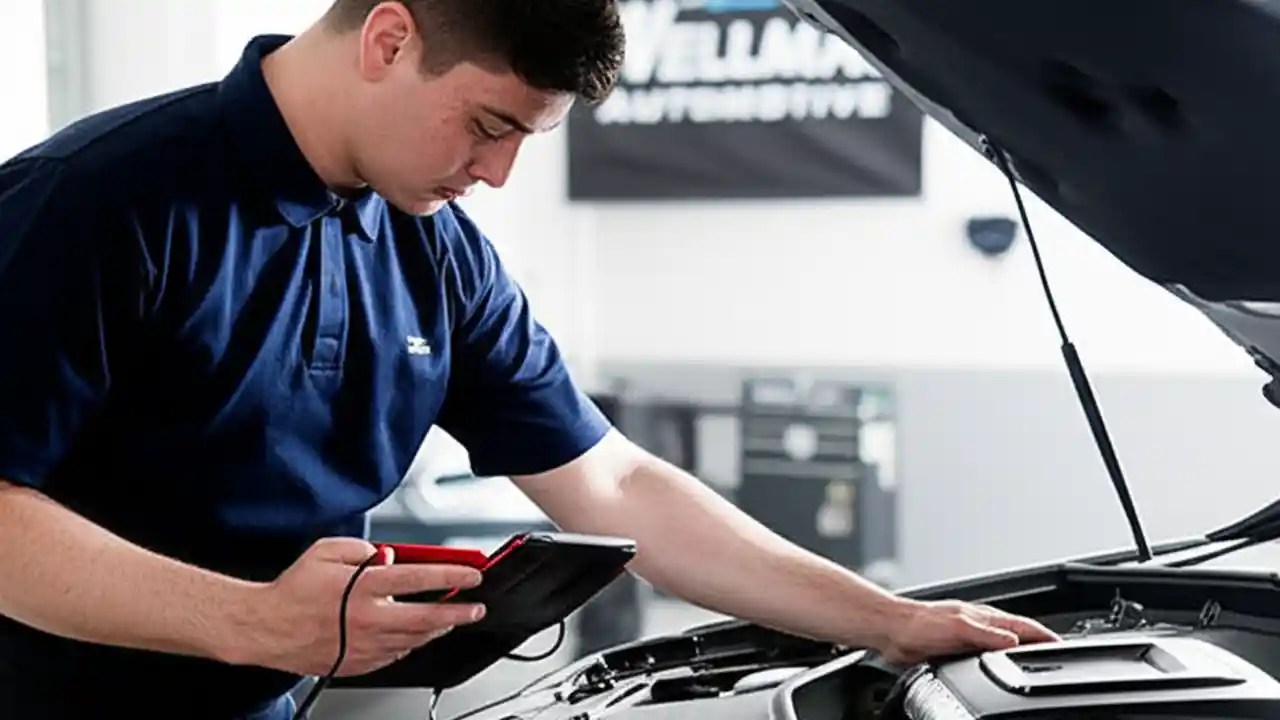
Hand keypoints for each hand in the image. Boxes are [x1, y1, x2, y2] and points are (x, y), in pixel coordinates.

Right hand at [230, 538, 486, 676]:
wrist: (265, 628)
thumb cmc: (292, 590)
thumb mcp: (326, 550)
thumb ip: (361, 549)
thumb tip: (386, 556)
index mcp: (365, 586)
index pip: (422, 578)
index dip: (454, 574)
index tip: (473, 573)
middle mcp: (370, 617)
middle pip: (429, 616)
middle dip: (460, 612)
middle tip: (476, 608)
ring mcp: (366, 644)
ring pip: (416, 639)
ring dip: (438, 629)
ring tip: (451, 620)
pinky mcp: (358, 662)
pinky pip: (396, 654)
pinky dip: (410, 644)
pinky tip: (416, 635)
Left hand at [879, 599, 1059, 665]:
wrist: (891, 630)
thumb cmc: (918, 624)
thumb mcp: (958, 629)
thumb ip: (986, 635)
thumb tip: (1015, 641)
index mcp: (983, 617)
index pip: (1023, 625)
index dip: (1044, 635)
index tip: (1062, 644)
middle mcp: (978, 624)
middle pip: (1017, 633)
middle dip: (1037, 641)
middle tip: (1055, 651)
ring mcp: (967, 635)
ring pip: (1001, 642)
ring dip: (1018, 648)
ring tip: (1034, 657)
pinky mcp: (955, 647)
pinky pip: (985, 653)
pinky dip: (997, 658)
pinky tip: (996, 664)